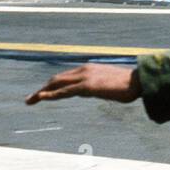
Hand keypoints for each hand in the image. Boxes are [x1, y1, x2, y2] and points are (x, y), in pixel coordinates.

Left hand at [26, 63, 141, 104]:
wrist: (139, 81)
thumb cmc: (128, 85)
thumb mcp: (108, 85)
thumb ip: (96, 86)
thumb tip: (90, 91)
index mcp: (88, 69)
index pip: (64, 77)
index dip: (52, 85)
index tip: (42, 93)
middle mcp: (84, 70)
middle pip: (57, 79)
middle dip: (42, 88)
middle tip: (30, 99)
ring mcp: (85, 77)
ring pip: (57, 84)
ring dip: (42, 92)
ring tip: (30, 100)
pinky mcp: (87, 86)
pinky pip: (65, 91)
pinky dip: (52, 94)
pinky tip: (42, 97)